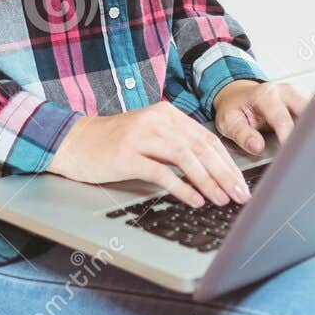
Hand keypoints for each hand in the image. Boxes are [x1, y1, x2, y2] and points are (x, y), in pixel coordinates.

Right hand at [45, 100, 252, 206]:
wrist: (74, 142)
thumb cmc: (113, 144)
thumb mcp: (149, 137)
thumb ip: (176, 145)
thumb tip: (212, 171)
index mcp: (167, 114)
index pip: (206, 138)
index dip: (227, 161)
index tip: (241, 182)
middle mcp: (157, 120)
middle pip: (200, 147)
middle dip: (224, 173)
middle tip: (240, 194)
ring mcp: (141, 136)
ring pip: (185, 157)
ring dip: (208, 181)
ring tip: (222, 199)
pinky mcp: (126, 154)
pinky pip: (161, 172)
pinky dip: (181, 187)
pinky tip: (194, 200)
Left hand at [212, 79, 309, 157]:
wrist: (236, 95)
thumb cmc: (234, 108)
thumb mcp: (228, 121)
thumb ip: (242, 134)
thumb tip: (257, 147)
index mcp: (265, 95)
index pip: (282, 119)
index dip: (288, 138)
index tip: (290, 154)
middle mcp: (284, 92)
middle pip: (307, 111)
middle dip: (309, 132)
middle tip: (307, 154)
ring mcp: (295, 96)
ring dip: (314, 131)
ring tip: (310, 150)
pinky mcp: (301, 103)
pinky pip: (313, 116)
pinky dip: (313, 130)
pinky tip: (310, 143)